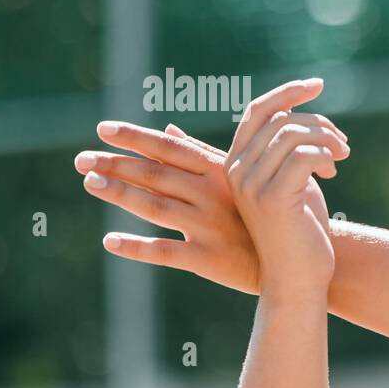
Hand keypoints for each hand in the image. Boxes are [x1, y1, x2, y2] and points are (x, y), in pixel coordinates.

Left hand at [75, 80, 348, 295]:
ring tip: (90, 183)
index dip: (135, 136)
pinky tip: (110, 242)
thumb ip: (203, 153)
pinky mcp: (209, 259)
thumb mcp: (249, 176)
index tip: (102, 128)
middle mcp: (213, 194)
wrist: (309, 256)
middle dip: (115, 163)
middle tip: (79, 158)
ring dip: (118, 194)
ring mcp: (209, 226)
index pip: (170, 147)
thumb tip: (167, 129)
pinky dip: (136, 249)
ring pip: (153, 206)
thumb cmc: (285, 211)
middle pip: (154, 173)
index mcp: (223, 171)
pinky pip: (165, 253)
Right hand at [224, 78, 349, 295]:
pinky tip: (333, 171)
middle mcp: (237, 170)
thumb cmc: (301, 232)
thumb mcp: (292, 183)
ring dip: (327, 139)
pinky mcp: (273, 198)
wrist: (299, 278)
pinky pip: (304, 154)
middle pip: (280, 118)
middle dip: (318, 122)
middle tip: (342, 145)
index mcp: (236, 163)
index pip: (258, 110)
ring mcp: (251, 184)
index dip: (288, 92)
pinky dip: (325, 156)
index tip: (318, 84)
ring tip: (341, 157)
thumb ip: (287, 150)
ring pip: (293, 133)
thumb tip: (292, 113)